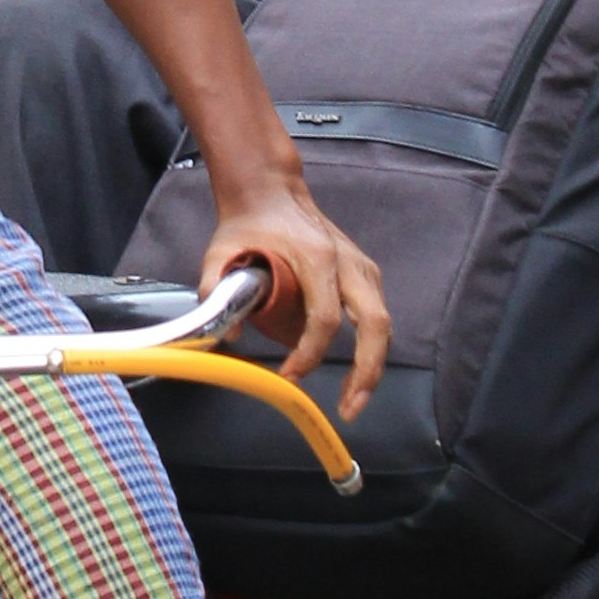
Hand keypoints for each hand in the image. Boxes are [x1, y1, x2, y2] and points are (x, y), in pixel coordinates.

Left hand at [195, 172, 390, 421]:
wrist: (270, 191)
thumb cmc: (249, 223)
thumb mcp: (220, 252)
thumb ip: (216, 290)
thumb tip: (225, 336)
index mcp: (316, 256)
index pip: (323, 317)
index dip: (309, 353)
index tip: (289, 375)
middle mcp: (348, 261)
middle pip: (374, 324)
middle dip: (366, 371)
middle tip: (349, 408)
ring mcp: (361, 266)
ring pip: (382, 323)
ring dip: (372, 365)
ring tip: (354, 398)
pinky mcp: (364, 273)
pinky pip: (375, 315)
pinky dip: (370, 347)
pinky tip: (355, 370)